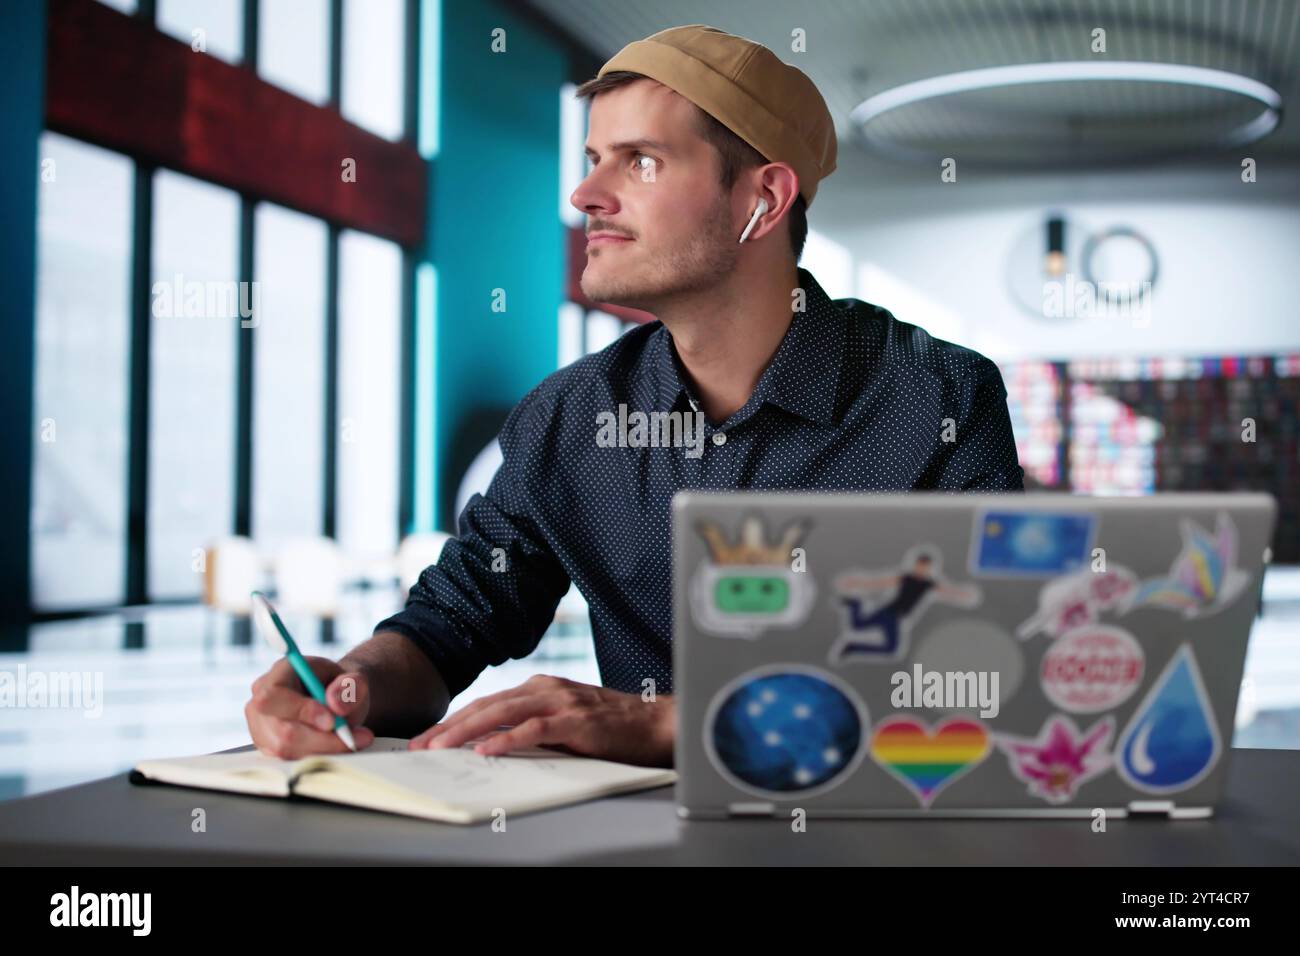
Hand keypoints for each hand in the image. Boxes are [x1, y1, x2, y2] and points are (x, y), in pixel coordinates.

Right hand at [245, 656, 375, 757]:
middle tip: (354, 738)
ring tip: (351, 741)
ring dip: (323, 750)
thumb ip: (350, 686)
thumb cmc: (342, 688)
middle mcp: (262, 699)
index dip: (300, 711)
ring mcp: (260, 725)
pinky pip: (289, 761)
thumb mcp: (355, 680)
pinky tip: (335, 747)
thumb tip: (334, 705)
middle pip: (281, 730)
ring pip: (286, 750)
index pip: (274, 695)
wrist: (338, 701)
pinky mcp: (268, 747)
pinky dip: (317, 757)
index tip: (331, 721)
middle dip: (321, 739)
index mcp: (281, 672)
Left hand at [409, 675, 674, 766]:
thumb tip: (492, 745)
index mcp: (540, 687)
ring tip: (442, 747)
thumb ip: (533, 725)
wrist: (656, 722)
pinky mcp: (577, 720)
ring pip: (503, 714)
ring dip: (468, 731)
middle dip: (450, 726)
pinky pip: (535, 729)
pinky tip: (487, 750)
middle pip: (487, 705)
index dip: (454, 720)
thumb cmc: (612, 725)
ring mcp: (561, 701)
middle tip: (421, 745)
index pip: (487, 703)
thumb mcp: (565, 720)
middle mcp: (546, 688)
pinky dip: (508, 739)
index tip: (427, 738)